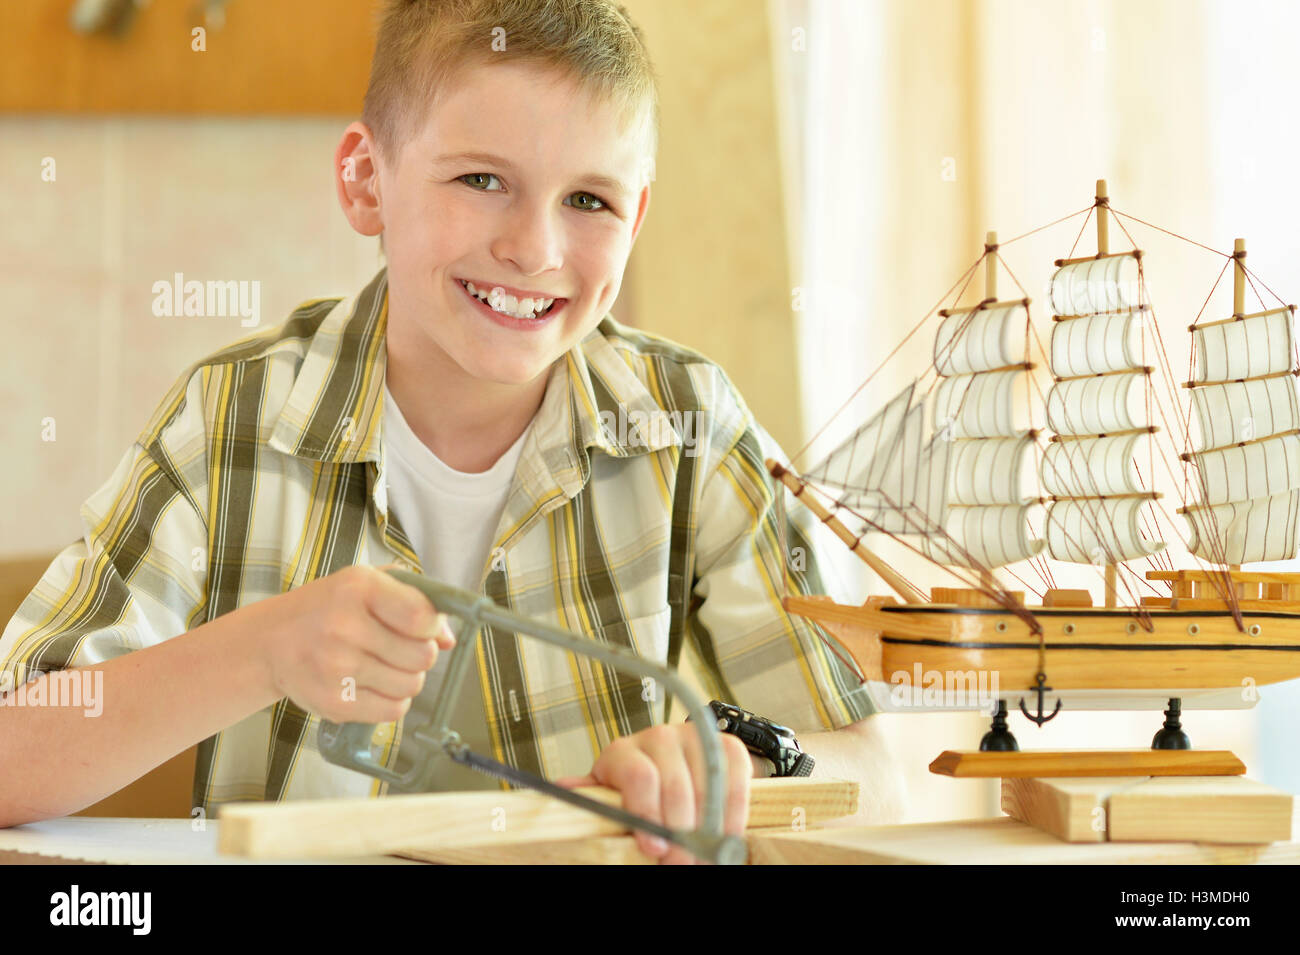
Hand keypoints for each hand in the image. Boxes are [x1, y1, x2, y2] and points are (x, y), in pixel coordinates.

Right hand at [252, 564, 453, 722]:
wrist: (271, 641)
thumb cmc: (329, 608)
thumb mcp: (368, 585)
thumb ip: (416, 600)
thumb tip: (449, 639)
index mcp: (358, 588)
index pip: (420, 616)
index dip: (432, 627)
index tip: (422, 628)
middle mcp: (344, 626)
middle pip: (422, 656)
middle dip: (421, 655)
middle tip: (401, 649)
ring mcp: (336, 668)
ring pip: (411, 686)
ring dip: (407, 678)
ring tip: (384, 666)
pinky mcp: (333, 703)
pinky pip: (393, 711)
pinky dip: (393, 700)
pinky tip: (375, 685)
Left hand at [555, 723, 751, 863]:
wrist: (672, 768)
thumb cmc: (637, 791)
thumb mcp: (610, 797)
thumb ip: (592, 798)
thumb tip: (561, 791)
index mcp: (623, 753)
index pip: (639, 776)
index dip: (648, 814)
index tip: (655, 849)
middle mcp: (658, 738)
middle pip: (676, 786)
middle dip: (681, 834)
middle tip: (682, 864)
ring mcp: (694, 739)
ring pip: (709, 784)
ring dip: (710, 828)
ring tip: (706, 857)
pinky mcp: (725, 746)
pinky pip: (736, 777)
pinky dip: (735, 812)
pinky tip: (728, 836)